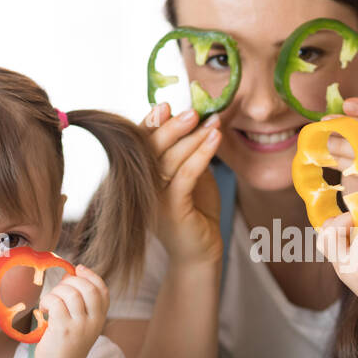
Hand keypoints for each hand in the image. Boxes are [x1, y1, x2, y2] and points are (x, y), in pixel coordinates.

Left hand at [35, 265, 109, 357]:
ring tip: (50, 302)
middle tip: (59, 290)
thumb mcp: (83, 323)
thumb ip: (82, 303)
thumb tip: (70, 275)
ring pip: (71, 293)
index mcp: (100, 318)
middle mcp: (93, 321)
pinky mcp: (63, 330)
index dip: (91, 275)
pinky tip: (44, 309)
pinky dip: (47, 300)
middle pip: (88, 288)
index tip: (78, 269)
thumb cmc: (68, 342)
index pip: (102, 290)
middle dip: (71, 282)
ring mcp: (79, 326)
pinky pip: (56, 303)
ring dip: (56, 292)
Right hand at [141, 102, 222, 267]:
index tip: (166, 104)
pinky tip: (215, 139)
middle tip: (193, 110)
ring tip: (212, 120)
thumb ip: (187, 153)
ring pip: (169, 159)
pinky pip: (185, 175)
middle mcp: (141, 186)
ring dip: (192, 137)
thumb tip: (196, 122)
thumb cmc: (196, 213)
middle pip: (150, 148)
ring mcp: (154, 198)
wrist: (200, 253)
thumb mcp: (191, 177)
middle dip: (172, 126)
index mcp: (141, 175)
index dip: (151, 123)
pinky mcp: (172, 209)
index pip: (141, 143)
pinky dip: (201, 154)